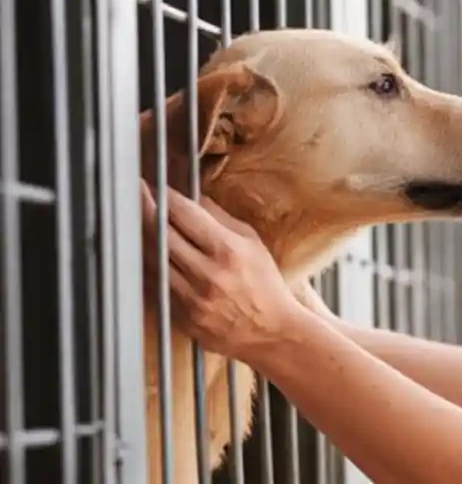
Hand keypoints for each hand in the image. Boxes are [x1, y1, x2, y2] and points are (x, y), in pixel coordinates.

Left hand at [139, 181, 305, 362]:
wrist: (271, 331)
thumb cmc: (265, 283)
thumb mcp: (252, 243)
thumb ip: (221, 219)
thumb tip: (192, 198)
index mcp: (227, 250)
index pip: (185, 214)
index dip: (164, 196)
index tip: (151, 186)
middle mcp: (207, 273)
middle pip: (161, 234)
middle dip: (145, 210)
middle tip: (134, 194)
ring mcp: (192, 298)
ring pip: (154, 260)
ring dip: (143, 239)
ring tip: (136, 222)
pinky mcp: (182, 317)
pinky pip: (157, 286)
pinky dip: (153, 268)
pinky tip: (150, 256)